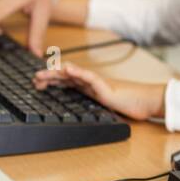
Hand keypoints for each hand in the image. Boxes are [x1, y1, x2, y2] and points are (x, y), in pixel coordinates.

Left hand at [32, 61, 164, 121]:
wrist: (145, 102)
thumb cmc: (128, 104)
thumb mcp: (103, 106)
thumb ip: (92, 104)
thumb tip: (78, 111)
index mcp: (89, 88)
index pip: (66, 81)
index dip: (51, 80)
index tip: (37, 83)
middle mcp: (90, 83)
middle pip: (65, 76)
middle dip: (48, 76)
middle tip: (34, 79)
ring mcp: (96, 82)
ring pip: (73, 74)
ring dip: (57, 73)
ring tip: (43, 73)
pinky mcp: (104, 85)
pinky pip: (89, 77)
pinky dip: (78, 72)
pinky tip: (68, 69)